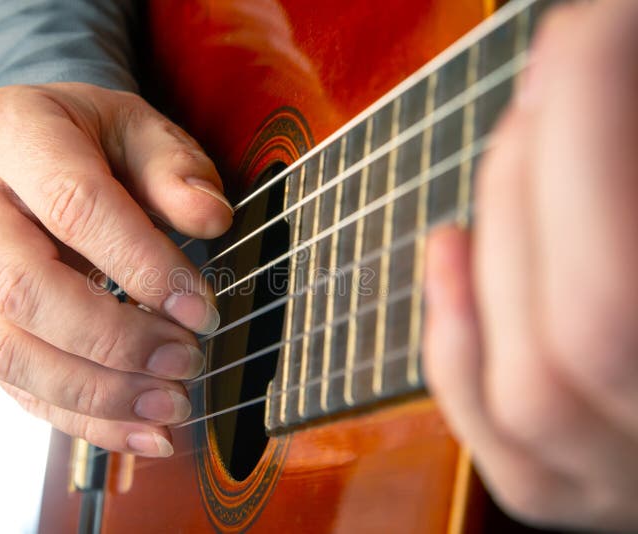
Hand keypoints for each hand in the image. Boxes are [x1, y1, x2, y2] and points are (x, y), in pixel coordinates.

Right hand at [0, 83, 232, 456]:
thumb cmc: (94, 137)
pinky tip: (138, 430)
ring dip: (95, 393)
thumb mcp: (141, 128)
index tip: (202, 310)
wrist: (38, 148)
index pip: (72, 204)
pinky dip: (78, 416)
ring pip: (7, 350)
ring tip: (168, 407)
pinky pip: (12, 381)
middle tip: (185, 362)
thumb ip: (176, 170)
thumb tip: (212, 218)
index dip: (142, 263)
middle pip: (22, 287)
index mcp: (10, 132)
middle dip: (112, 339)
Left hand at [424, 3, 637, 530]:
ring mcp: (626, 488)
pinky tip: (449, 245)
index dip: (594, 127)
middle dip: (551, 170)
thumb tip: (587, 52)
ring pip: (532, 388)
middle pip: (591, 322)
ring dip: (506, 239)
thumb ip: (627, 165)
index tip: (588, 31)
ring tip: (519, 139)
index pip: (622, 278)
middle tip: (561, 70)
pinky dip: (453, 340)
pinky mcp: (568, 491)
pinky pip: (498, 440)